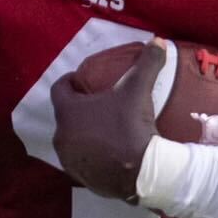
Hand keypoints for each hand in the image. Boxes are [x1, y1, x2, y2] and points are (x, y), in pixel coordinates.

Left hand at [52, 38, 165, 200]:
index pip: (59, 88)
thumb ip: (147, 64)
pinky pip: (81, 160)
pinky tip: (106, 151)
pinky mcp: (80, 177)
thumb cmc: (131, 127)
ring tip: (104, 128)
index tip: (84, 81)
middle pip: (66, 115)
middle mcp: (61, 136)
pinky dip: (89, 154)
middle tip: (100, 104)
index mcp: (67, 112)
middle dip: (79, 108)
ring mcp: (69, 159)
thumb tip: (158, 40)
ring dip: (82, 132)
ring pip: (72, 139)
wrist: (142, 172)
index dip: (70, 81)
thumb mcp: (138, 90)